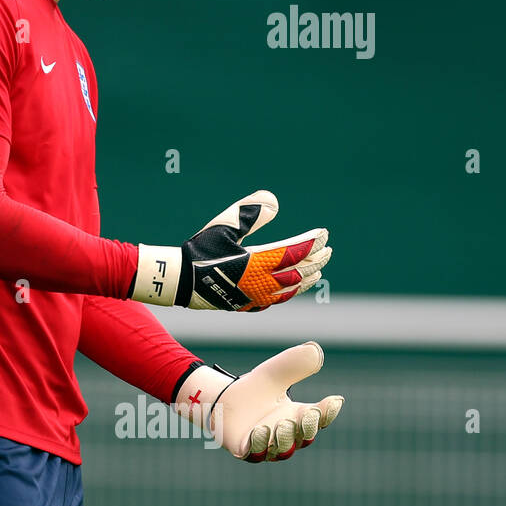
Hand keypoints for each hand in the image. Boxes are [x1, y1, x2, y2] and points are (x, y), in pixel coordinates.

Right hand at [131, 190, 330, 310]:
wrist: (178, 280)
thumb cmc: (199, 250)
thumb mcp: (223, 225)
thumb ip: (249, 212)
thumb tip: (274, 200)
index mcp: (257, 261)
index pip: (295, 250)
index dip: (311, 242)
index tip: (323, 233)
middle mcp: (261, 282)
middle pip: (299, 271)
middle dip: (316, 259)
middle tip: (327, 250)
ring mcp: (255, 296)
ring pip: (291, 289)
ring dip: (307, 278)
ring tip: (318, 271)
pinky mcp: (247, 305)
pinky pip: (276, 301)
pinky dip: (290, 293)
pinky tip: (292, 288)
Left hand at [175, 342, 343, 461]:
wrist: (223, 400)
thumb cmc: (254, 389)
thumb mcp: (273, 373)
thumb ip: (294, 363)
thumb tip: (315, 351)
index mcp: (299, 416)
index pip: (320, 417)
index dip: (329, 411)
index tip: (334, 400)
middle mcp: (287, 433)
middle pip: (305, 436)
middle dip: (308, 426)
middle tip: (309, 414)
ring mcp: (269, 445)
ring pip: (283, 448)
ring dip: (285, 438)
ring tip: (282, 424)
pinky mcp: (247, 450)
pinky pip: (256, 452)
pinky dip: (259, 444)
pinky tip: (259, 430)